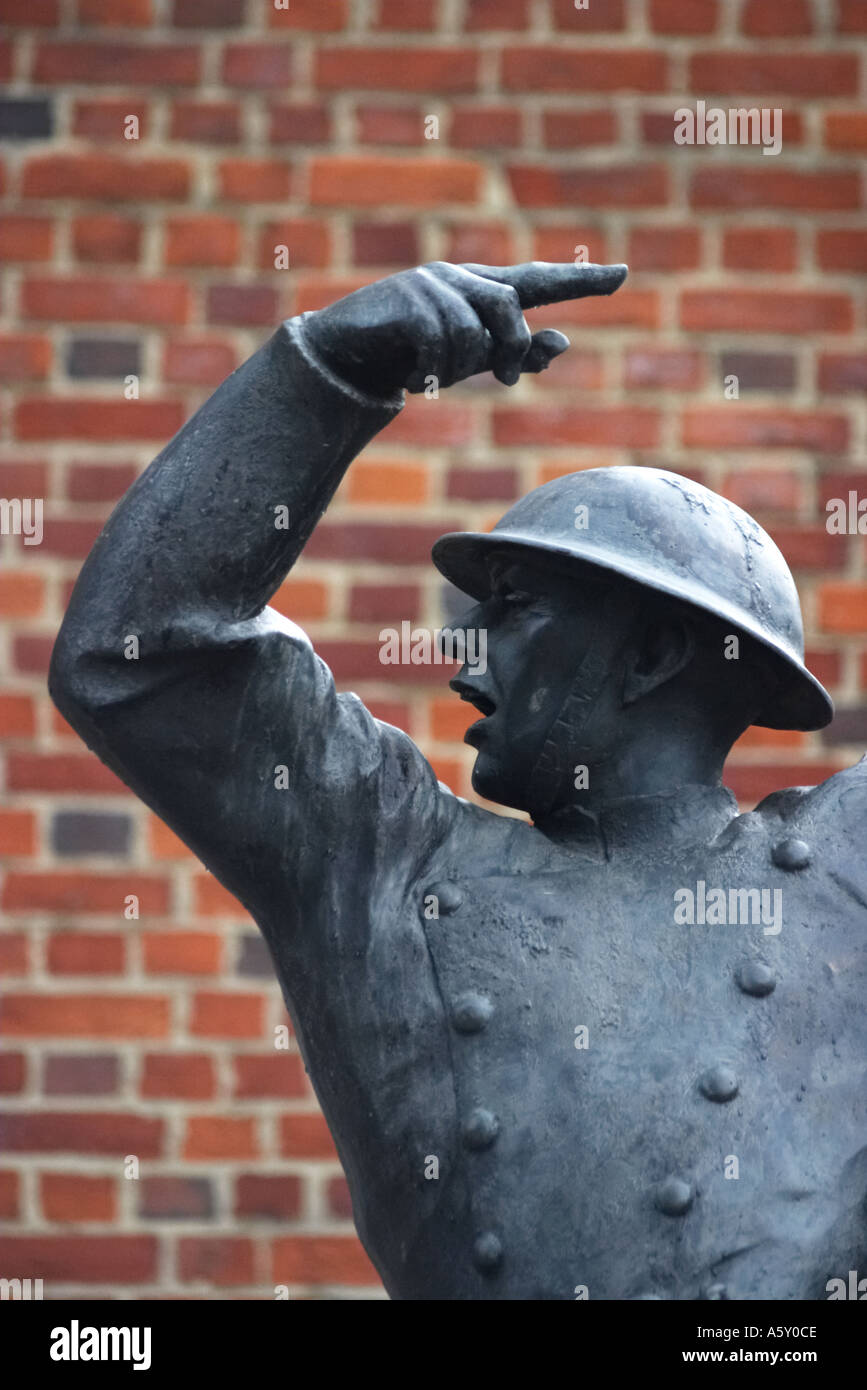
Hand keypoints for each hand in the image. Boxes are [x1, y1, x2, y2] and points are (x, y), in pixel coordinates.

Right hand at [300, 260, 627, 395]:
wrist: (346, 356)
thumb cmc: (413, 356)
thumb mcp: (469, 361)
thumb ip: (514, 353)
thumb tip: (563, 345)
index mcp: (479, 289)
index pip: (538, 281)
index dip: (580, 282)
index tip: (624, 275)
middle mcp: (459, 277)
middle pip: (509, 307)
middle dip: (512, 347)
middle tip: (507, 380)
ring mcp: (431, 284)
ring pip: (473, 332)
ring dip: (459, 367)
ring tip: (433, 379)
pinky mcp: (406, 300)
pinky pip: (440, 342)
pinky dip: (433, 369)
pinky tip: (415, 377)